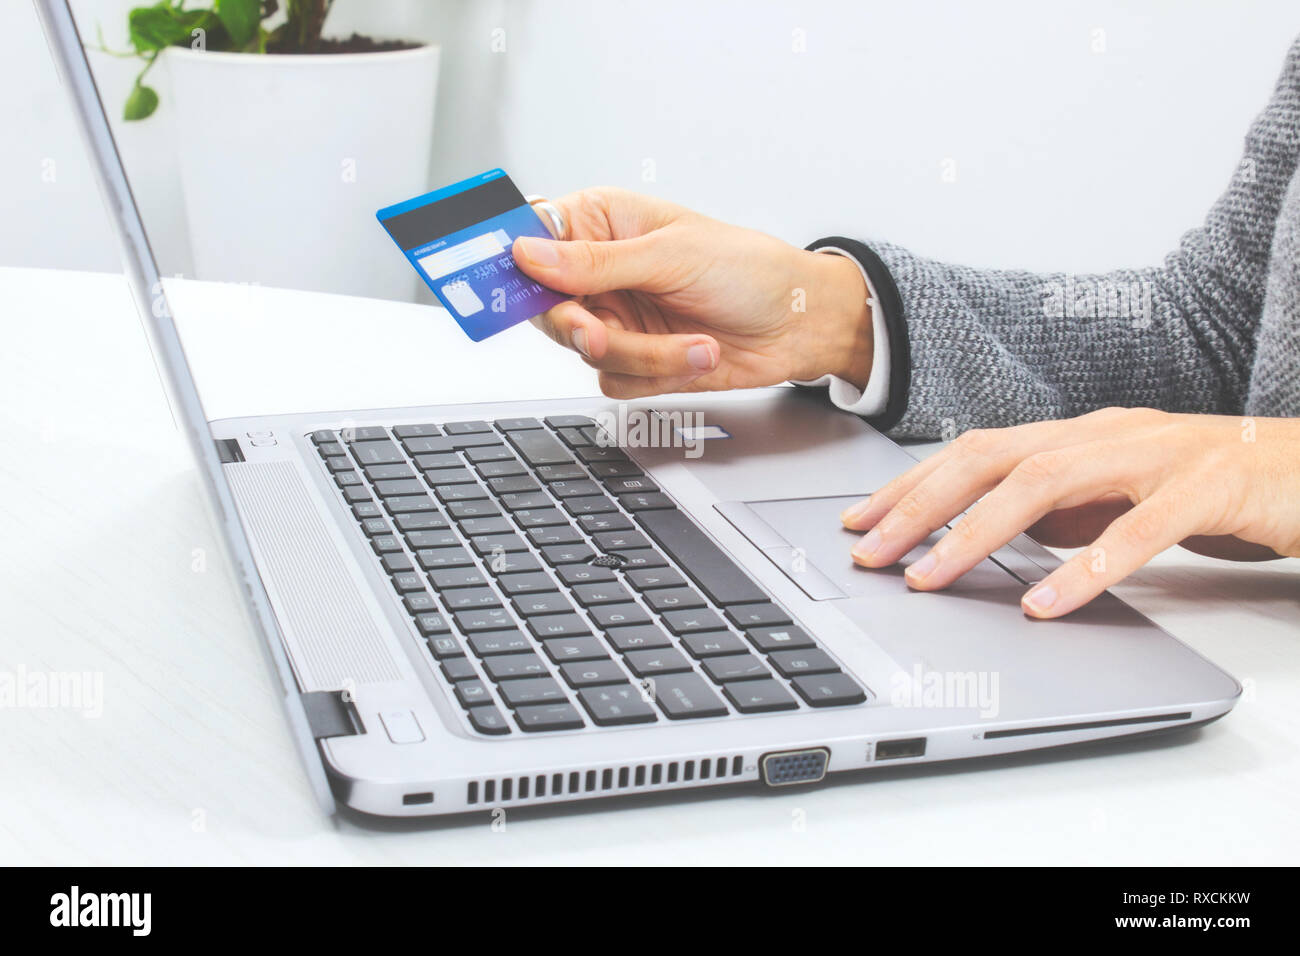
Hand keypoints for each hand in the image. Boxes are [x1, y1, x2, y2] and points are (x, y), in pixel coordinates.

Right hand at [512, 187, 872, 397]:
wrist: (799, 324)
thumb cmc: (748, 269)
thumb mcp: (672, 255)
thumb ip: (595, 261)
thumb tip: (528, 253)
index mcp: (602, 223)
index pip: (532, 238)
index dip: (511, 263)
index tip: (507, 284)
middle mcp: (601, 273)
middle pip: (548, 310)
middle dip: (584, 328)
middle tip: (604, 333)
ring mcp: (617, 318)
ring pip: (586, 354)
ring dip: (644, 356)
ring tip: (694, 342)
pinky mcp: (636, 361)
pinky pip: (617, 382)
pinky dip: (660, 375)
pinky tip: (698, 354)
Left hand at [839, 408, 1299, 617]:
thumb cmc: (1212, 486)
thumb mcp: (1117, 497)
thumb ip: (1058, 511)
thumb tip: (989, 535)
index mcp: (1079, 434)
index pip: (975, 450)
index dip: (911, 484)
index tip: (860, 522)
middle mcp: (1106, 432)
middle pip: (992, 457)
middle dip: (920, 506)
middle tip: (870, 552)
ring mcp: (1157, 452)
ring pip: (1046, 480)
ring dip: (976, 532)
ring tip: (928, 577)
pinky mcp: (1209, 486)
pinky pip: (1138, 529)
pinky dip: (1085, 568)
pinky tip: (1044, 603)